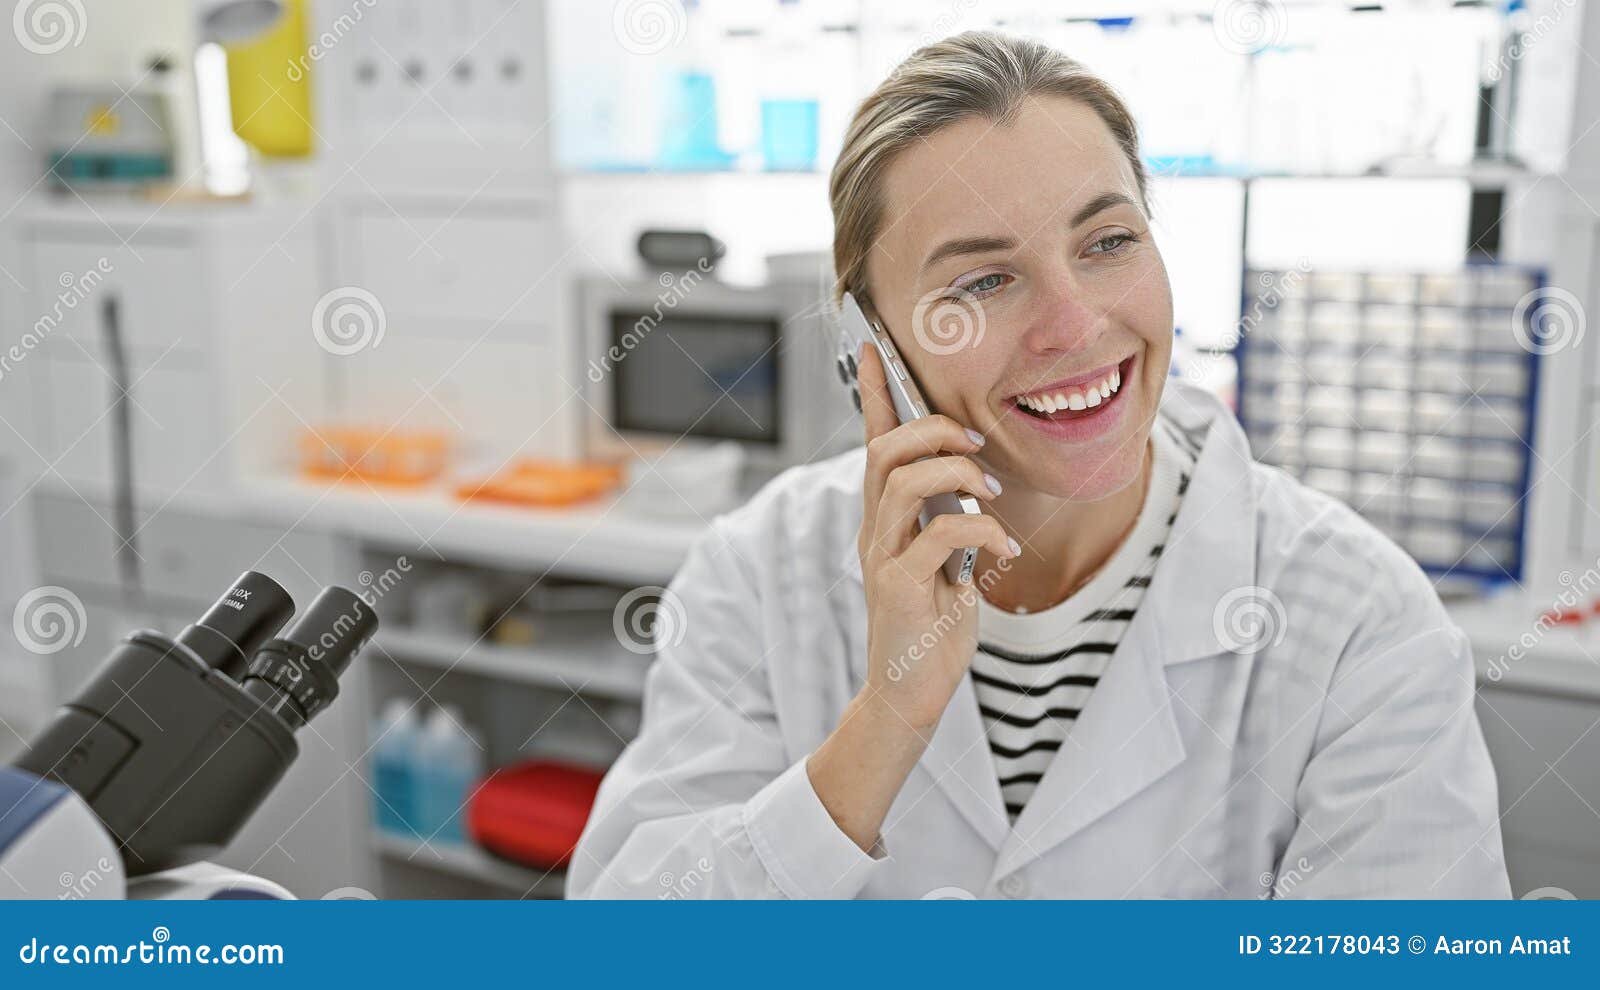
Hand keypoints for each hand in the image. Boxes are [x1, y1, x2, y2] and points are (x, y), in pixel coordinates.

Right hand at [806, 342, 1017, 852]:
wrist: (909, 690)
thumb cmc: (930, 624)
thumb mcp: (943, 560)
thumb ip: (947, 518)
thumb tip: (972, 479)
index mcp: (884, 516)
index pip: (873, 441)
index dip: (875, 392)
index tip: (876, 344)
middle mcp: (874, 529)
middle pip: (885, 451)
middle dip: (933, 431)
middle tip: (976, 444)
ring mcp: (881, 557)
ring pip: (904, 482)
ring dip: (956, 474)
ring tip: (989, 492)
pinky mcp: (898, 587)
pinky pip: (939, 536)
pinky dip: (980, 530)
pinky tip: (1001, 547)